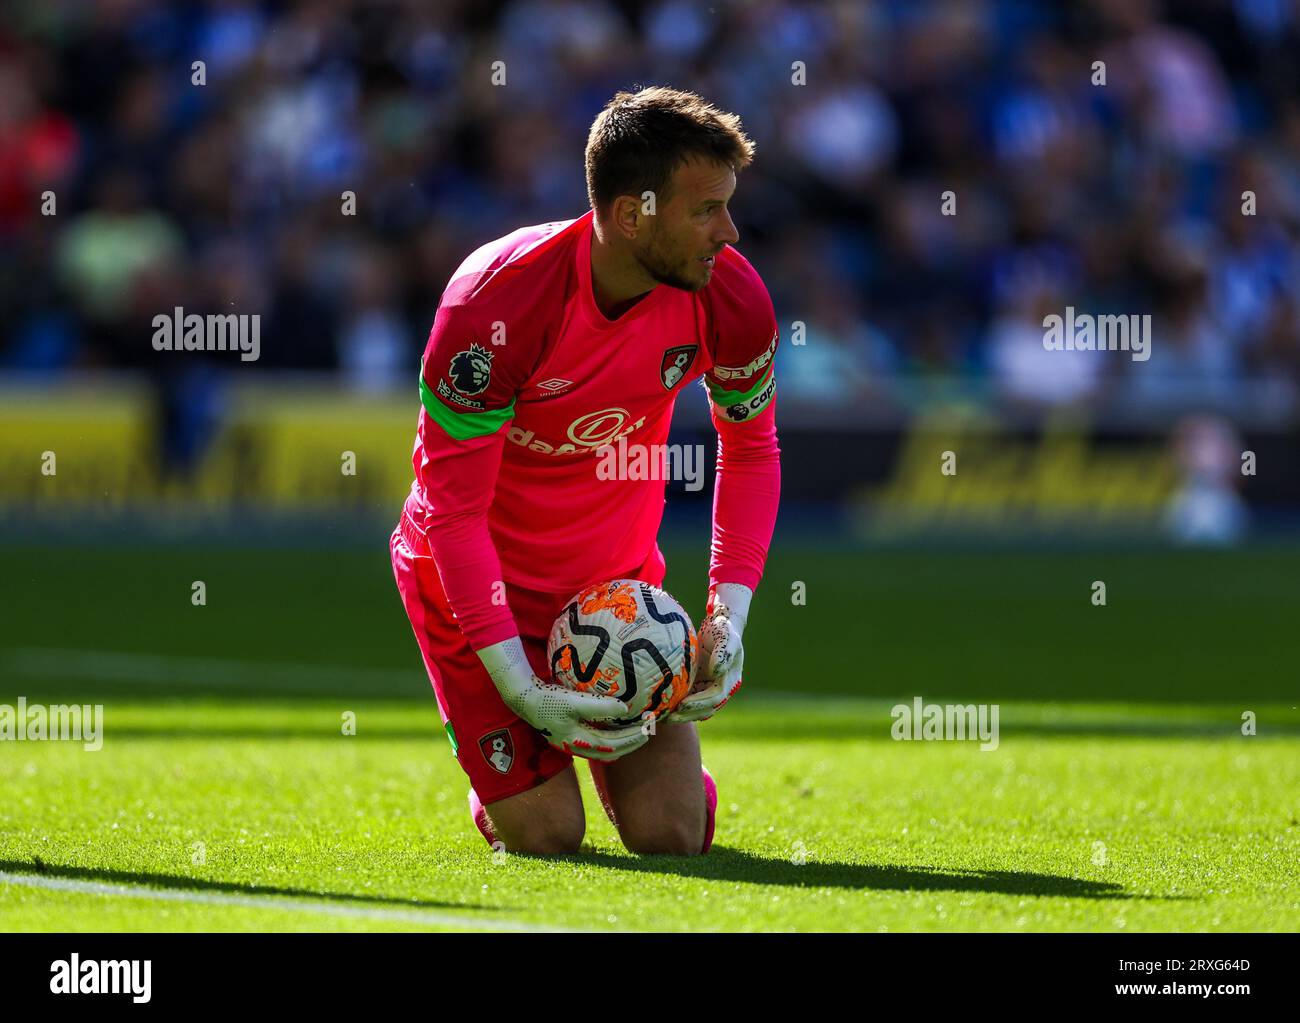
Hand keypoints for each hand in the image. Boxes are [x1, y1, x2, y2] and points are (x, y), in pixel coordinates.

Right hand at [477, 636, 648, 759]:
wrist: (522, 698)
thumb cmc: (547, 699)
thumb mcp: (573, 702)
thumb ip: (599, 706)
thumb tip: (624, 709)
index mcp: (579, 742)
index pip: (614, 746)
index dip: (633, 739)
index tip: (648, 728)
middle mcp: (576, 745)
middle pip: (611, 751)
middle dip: (631, 742)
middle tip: (648, 730)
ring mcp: (572, 740)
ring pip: (604, 748)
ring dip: (622, 740)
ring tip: (636, 729)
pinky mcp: (568, 731)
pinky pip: (596, 738)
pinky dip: (610, 735)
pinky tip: (615, 724)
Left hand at [662, 582, 750, 723]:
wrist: (719, 624)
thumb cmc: (723, 628)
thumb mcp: (726, 635)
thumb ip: (724, 652)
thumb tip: (716, 671)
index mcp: (730, 680)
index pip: (716, 697)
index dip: (700, 703)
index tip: (683, 705)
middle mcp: (721, 688)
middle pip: (706, 709)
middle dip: (688, 714)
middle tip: (669, 718)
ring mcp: (709, 688)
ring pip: (697, 709)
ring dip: (682, 715)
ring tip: (662, 718)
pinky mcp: (698, 685)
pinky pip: (688, 700)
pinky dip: (677, 706)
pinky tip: (661, 709)